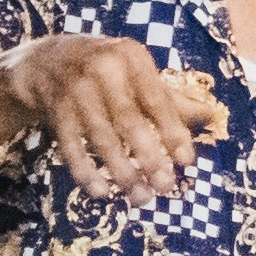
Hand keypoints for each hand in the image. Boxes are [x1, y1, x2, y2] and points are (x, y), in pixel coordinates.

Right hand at [5, 36, 225, 198]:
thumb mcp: (136, 74)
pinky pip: (71, 146)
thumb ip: (172, 99)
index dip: (173, 131)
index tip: (186, 162)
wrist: (43, 62)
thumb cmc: (105, 73)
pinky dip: (86, 171)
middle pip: (129, 120)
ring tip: (140, 198)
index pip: (157, 99)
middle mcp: (102, 68)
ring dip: (122, 172)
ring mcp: (75, 88)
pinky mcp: (54, 109)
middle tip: (165, 187)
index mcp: (131, 57)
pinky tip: (101, 192)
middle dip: (150, 158)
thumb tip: (212, 118)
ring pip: (102, 137)